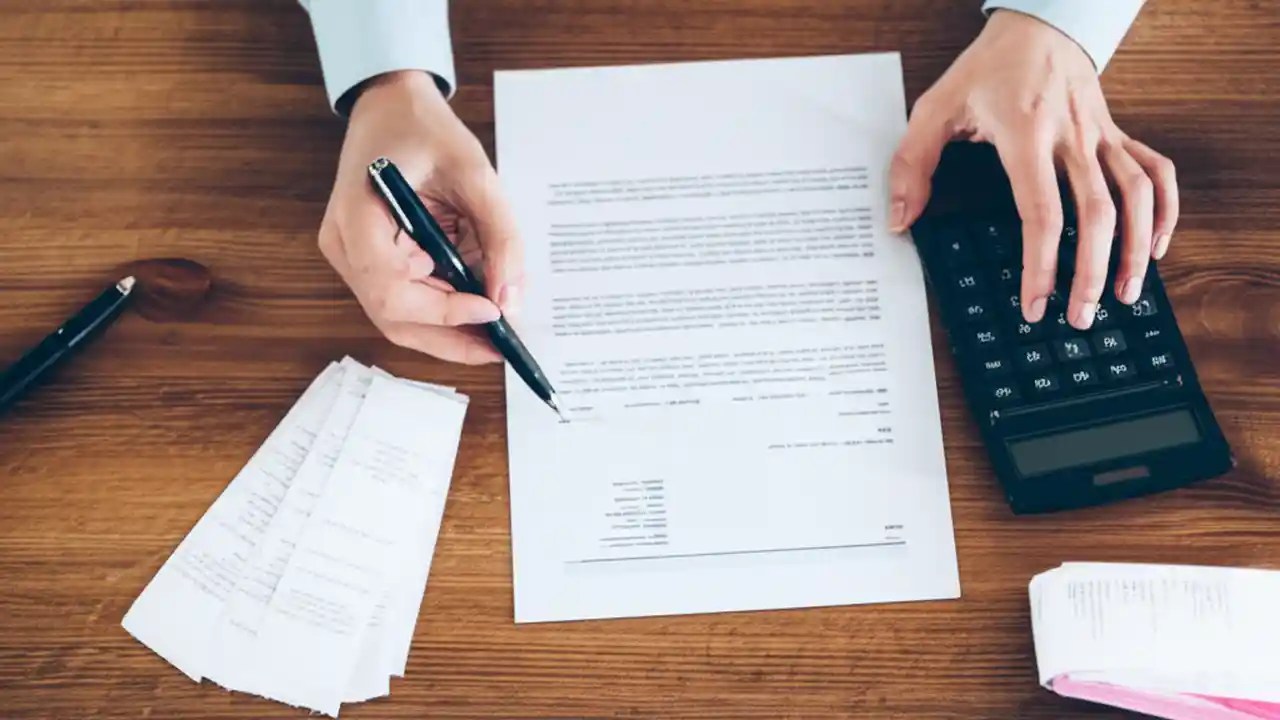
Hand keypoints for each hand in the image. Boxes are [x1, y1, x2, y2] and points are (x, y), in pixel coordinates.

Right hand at [318, 71, 522, 363]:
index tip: (491, 310)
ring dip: (449, 329)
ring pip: (399, 317)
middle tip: (501, 346)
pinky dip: (441, 309)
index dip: (443, 311)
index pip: (391, 289)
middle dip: (451, 336)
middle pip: (393, 317)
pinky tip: (475, 307)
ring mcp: (351, 256)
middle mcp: (344, 245)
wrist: (392, 106)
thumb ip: (500, 237)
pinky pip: (404, 299)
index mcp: (358, 216)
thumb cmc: (425, 129)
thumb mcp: (476, 173)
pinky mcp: (368, 260)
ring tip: (495, 331)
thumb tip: (510, 300)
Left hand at [890, 10, 1178, 329]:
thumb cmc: (987, 69)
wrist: (1038, 25)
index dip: (1041, 265)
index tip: (1034, 303)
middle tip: (1080, 317)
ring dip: (1136, 249)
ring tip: (1126, 295)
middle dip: (1092, 272)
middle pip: (1096, 214)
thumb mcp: (935, 108)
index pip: (1041, 212)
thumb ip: (912, 165)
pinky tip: (1157, 245)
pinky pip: (1155, 172)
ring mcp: (1101, 135)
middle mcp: (1071, 136)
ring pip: (1136, 196)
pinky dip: (1166, 209)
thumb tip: (900, 219)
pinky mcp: (1118, 134)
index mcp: (1025, 134)